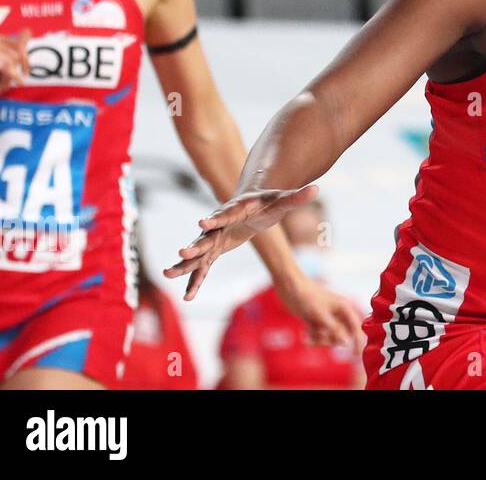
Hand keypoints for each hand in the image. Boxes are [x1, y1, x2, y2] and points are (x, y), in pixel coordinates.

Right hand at [0, 30, 29, 105]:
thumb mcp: (8, 61)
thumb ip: (18, 45)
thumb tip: (27, 29)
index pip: (20, 45)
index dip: (25, 60)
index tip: (26, 71)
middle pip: (18, 52)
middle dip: (20, 67)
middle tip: (17, 77)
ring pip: (14, 59)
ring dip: (13, 73)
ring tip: (3, 80)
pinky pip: (7, 66)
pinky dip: (13, 76)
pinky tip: (18, 82)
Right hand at [164, 184, 319, 299]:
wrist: (251, 204)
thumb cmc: (268, 201)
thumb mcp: (283, 199)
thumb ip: (298, 197)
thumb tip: (317, 188)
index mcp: (236, 210)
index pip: (225, 214)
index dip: (215, 219)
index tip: (203, 223)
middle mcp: (220, 224)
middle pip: (206, 236)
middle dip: (195, 245)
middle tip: (182, 252)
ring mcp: (214, 239)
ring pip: (198, 253)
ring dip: (185, 264)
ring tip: (168, 274)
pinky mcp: (214, 251)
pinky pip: (203, 268)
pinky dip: (196, 281)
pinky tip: (188, 296)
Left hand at [276, 274, 363, 347]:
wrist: (289, 286)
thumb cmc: (307, 296)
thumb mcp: (321, 315)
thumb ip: (334, 329)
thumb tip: (346, 343)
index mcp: (344, 308)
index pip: (355, 328)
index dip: (357, 341)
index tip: (356, 355)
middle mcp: (338, 313)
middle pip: (342, 334)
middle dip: (332, 340)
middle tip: (320, 339)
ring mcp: (327, 317)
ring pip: (330, 336)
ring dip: (321, 340)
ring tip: (310, 339)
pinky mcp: (316, 320)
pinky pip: (320, 335)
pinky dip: (314, 338)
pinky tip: (305, 337)